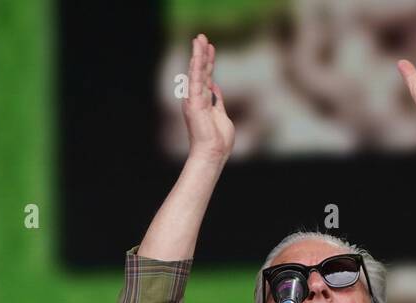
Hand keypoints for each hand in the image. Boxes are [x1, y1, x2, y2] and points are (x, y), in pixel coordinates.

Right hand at [182, 34, 233, 163]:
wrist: (213, 152)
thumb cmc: (218, 139)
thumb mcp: (221, 115)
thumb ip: (217, 101)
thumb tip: (215, 89)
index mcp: (203, 100)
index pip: (206, 76)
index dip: (209, 61)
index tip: (211, 47)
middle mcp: (196, 97)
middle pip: (200, 71)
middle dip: (202, 53)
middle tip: (202, 36)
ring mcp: (194, 99)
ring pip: (197, 72)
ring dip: (198, 54)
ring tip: (199, 39)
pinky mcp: (194, 102)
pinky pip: (195, 80)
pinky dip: (196, 66)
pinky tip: (198, 54)